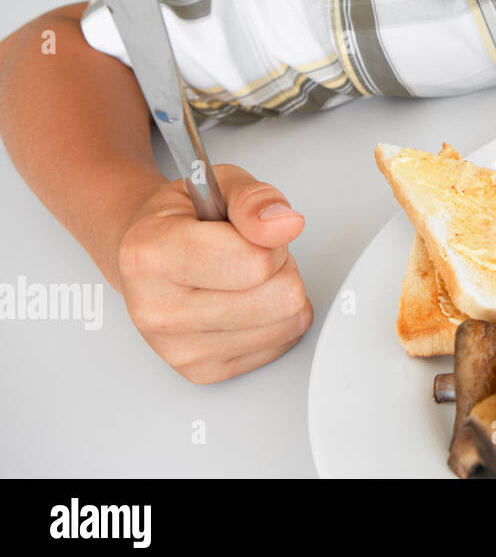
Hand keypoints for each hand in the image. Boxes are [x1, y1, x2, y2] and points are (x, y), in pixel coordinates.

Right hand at [114, 164, 312, 383]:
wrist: (146, 255)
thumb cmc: (183, 219)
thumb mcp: (220, 184)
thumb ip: (255, 198)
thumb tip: (285, 225)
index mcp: (151, 254)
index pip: (254, 262)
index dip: (269, 239)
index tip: (246, 230)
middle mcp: (157, 310)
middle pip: (281, 298)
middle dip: (279, 267)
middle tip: (248, 254)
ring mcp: (177, 350)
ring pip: (288, 322)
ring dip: (279, 292)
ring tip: (243, 276)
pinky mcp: (203, 372)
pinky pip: (282, 343)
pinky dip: (274, 319)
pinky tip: (243, 302)